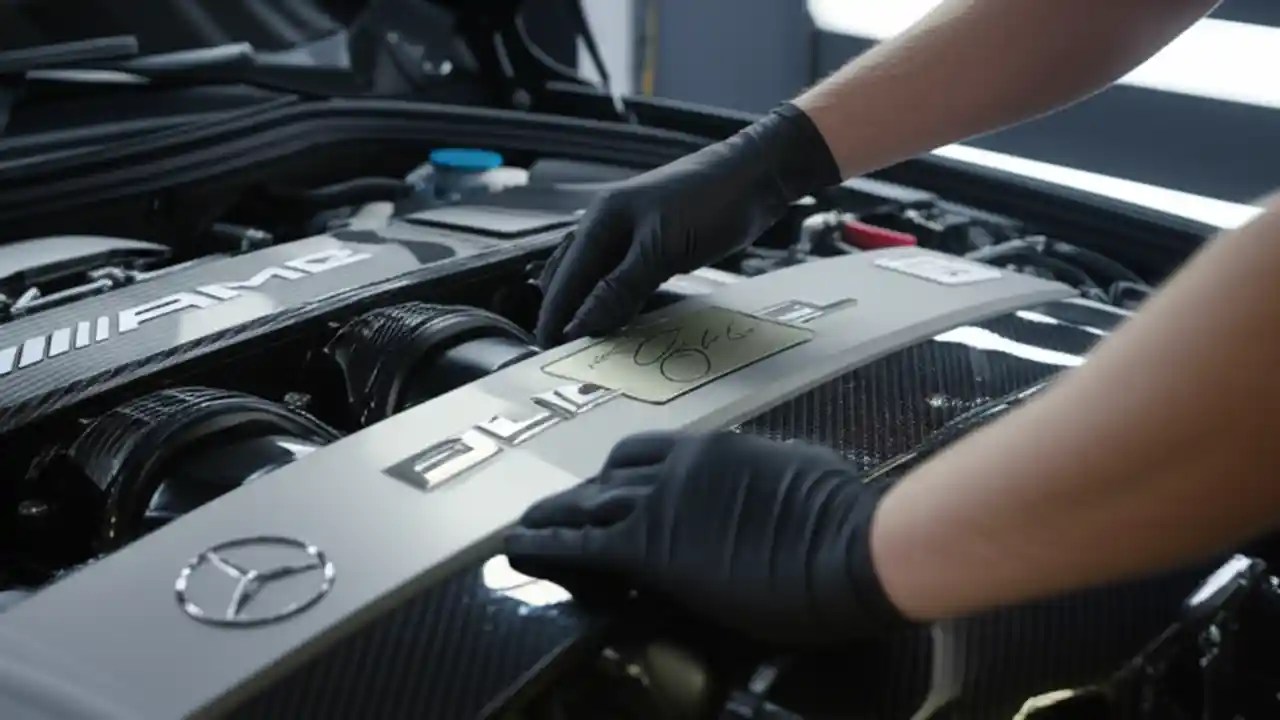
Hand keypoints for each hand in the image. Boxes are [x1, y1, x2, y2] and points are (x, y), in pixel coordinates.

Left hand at [504, 431, 904, 644]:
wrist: (852, 546)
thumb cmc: (844, 514)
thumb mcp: (802, 475)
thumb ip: (768, 474)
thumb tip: (769, 479)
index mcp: (716, 450)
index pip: (646, 454)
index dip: (618, 476)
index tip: (605, 491)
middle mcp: (678, 466)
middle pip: (608, 474)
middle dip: (581, 496)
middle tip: (559, 513)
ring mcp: (660, 502)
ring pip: (584, 505)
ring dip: (550, 518)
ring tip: (523, 531)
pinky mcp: (650, 546)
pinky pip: (578, 543)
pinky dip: (543, 546)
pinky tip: (517, 552)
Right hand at [535, 103, 839, 345]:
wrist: (757, 174)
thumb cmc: (712, 201)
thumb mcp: (662, 248)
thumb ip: (619, 288)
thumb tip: (581, 323)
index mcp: (601, 220)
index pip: (565, 278)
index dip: (554, 315)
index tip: (546, 349)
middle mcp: (607, 222)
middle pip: (570, 274)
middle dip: (560, 310)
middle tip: (558, 350)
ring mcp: (630, 229)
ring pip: (592, 273)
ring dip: (583, 304)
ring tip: (579, 337)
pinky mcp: (654, 239)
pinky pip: (619, 273)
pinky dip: (611, 296)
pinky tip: (613, 311)